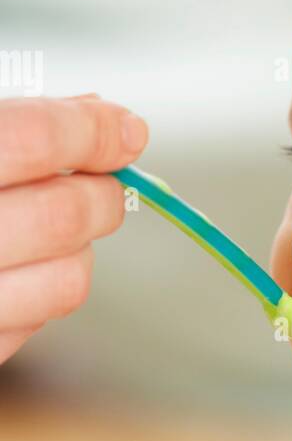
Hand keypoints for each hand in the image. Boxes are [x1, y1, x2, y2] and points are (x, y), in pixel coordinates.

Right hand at [0, 93, 148, 362]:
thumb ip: (17, 125)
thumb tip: (105, 114)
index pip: (35, 138)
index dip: (94, 130)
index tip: (127, 131)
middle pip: (64, 213)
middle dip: (103, 194)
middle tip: (101, 183)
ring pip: (68, 281)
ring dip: (79, 250)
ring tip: (50, 228)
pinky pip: (36, 326)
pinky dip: (43, 291)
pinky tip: (17, 269)